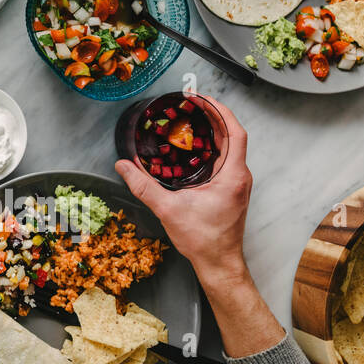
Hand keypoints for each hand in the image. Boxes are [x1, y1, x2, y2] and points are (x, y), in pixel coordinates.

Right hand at [114, 94, 250, 279]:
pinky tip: (193, 145)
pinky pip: (226, 158)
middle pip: (233, 135)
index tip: (202, 99)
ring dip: (213, 130)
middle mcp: (240, 177)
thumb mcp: (168, 209)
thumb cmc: (203, 240)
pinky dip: (212, 145)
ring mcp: (237, 183)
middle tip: (191, 103)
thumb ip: (143, 186)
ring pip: (230, 147)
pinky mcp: (231, 189)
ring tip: (191, 118)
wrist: (219, 264)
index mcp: (233, 177)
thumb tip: (123, 166)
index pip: (236, 133)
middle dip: (213, 115)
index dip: (221, 111)